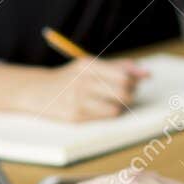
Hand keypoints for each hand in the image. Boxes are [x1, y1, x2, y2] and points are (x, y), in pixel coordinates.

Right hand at [36, 57, 150, 121]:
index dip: (133, 81)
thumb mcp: (89, 65)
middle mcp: (83, 82)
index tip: (133, 82)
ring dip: (120, 107)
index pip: (123, 75)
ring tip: (112, 101)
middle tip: (124, 93)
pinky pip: (105, 118)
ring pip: (117, 108)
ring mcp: (79, 101)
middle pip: (123, 92)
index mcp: (88, 66)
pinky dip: (108, 114)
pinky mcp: (76, 117)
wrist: (38, 92)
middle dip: (129, 94)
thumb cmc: (70, 78)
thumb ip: (118, 66)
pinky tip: (100, 108)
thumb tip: (146, 72)